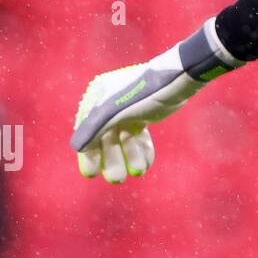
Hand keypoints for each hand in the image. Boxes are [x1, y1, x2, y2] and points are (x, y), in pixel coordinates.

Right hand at [71, 18, 242, 182]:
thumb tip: (76, 148)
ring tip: (138, 172)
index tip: (91, 174)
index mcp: (99, 96)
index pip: (87, 130)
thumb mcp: (116, 110)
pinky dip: (142, 149)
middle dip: (112, 158)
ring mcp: (128, 108)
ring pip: (124, 138)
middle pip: (106, 137)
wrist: (181, 78)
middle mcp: (110, 102)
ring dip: (130, 156)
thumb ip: (94, 128)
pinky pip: (138, 136)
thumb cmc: (146, 90)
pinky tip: (147, 164)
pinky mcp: (144, 113)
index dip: (89, 153)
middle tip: (117, 179)